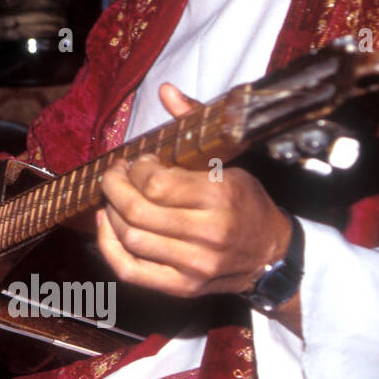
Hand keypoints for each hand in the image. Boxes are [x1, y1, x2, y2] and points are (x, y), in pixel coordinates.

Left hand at [96, 82, 293, 304]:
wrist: (271, 254)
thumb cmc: (245, 202)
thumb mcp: (228, 160)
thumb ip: (194, 125)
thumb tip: (165, 90)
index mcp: (221, 197)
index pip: (156, 184)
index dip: (136, 170)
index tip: (138, 162)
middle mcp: (208, 234)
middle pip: (137, 212)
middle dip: (114, 187)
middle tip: (114, 175)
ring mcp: (194, 265)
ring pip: (130, 238)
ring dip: (111, 212)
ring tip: (114, 197)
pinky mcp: (182, 287)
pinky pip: (130, 271)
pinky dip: (108, 246)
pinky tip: (107, 224)